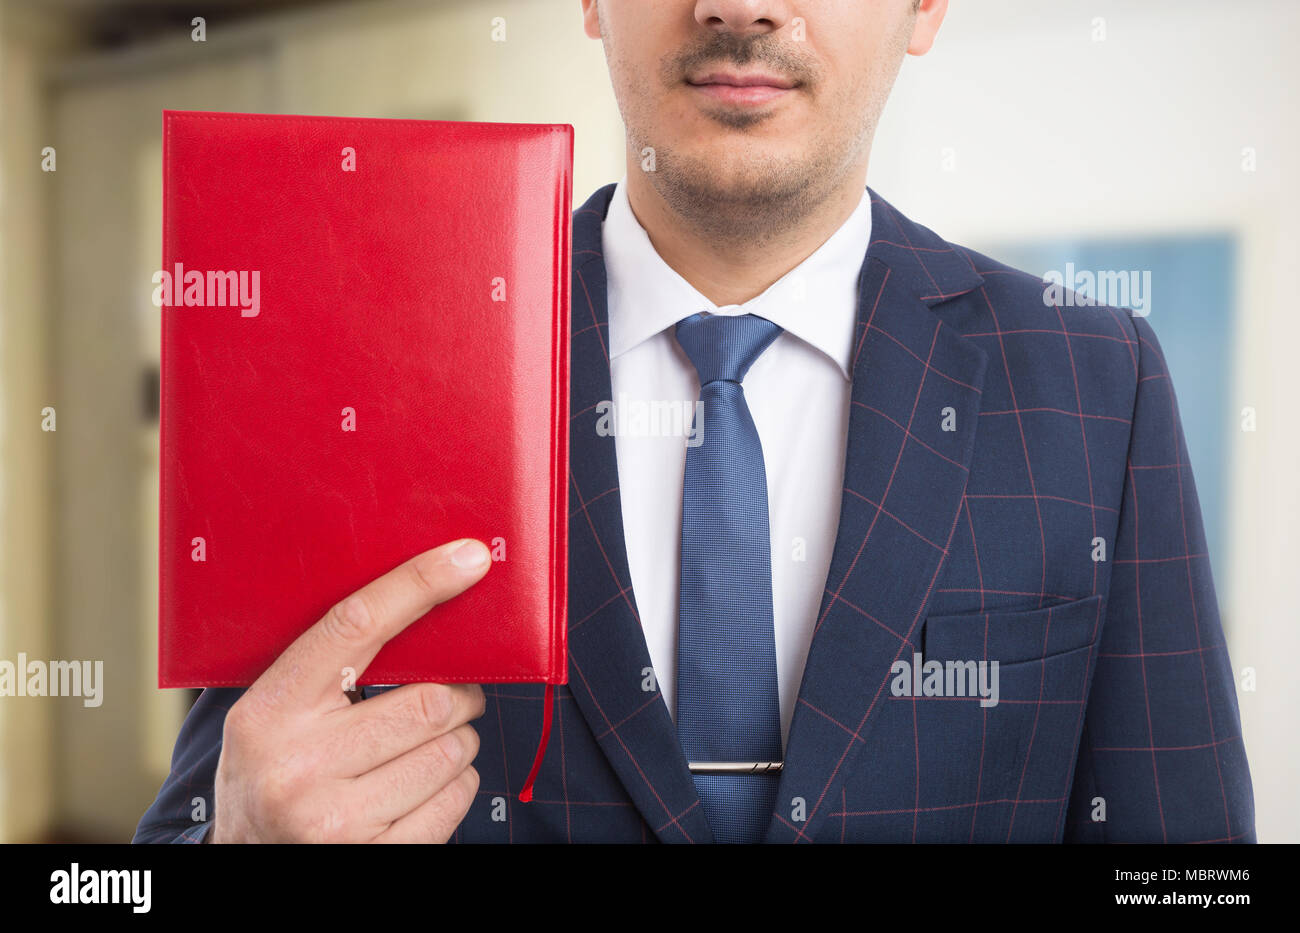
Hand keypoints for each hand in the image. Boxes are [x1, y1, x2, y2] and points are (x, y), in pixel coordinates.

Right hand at [208, 538, 491, 842]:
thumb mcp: (271, 720)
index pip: (355, 626)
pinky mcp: (374, 857)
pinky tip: (424, 789)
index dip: (418, 585)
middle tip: (454, 697)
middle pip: (430, 702)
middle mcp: (298, 766)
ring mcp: (335, 820)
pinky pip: (457, 801)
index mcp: (269, 712)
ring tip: (429, 749)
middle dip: (459, 696)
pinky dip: (457, 788)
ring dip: (459, 744)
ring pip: (452, 752)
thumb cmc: (271, 778)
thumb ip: (327, 672)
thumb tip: (420, 604)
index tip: (467, 558)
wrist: (246, 868)